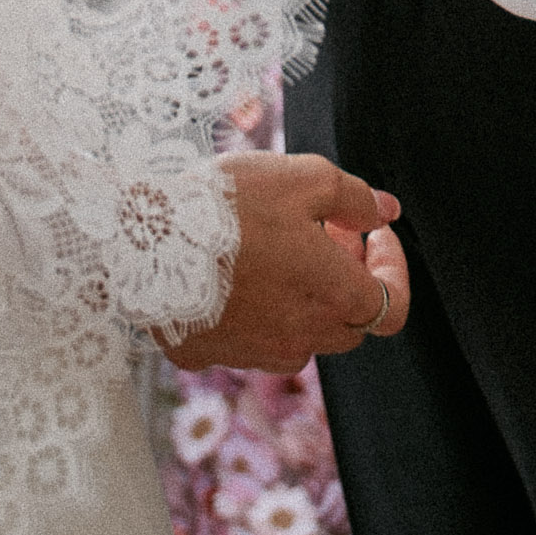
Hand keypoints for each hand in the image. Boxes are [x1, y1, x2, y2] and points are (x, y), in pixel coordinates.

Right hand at [169, 151, 409, 374]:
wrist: (143, 235)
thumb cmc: (229, 204)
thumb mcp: (306, 178)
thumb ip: (356, 198)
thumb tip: (385, 213)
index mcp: (331, 297)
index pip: (390, 309)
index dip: (393, 271)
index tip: (374, 235)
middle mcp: (298, 338)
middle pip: (346, 324)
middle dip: (347, 280)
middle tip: (326, 234)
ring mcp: (251, 354)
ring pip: (298, 337)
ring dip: (301, 301)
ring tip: (275, 250)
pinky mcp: (208, 356)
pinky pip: (246, 341)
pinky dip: (252, 313)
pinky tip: (232, 271)